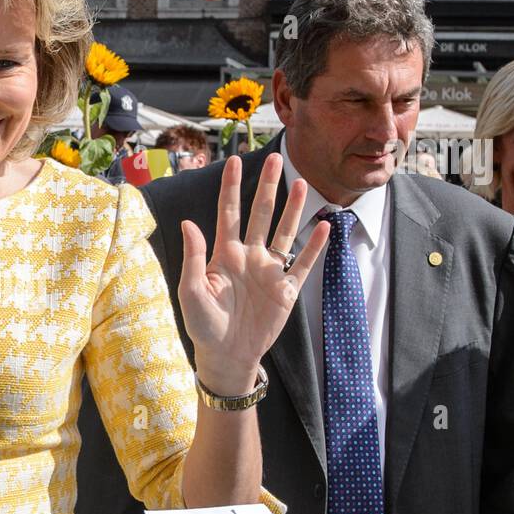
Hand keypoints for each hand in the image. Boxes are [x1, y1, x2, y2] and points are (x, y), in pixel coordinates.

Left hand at [179, 153, 327, 395]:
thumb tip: (189, 222)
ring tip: (301, 183)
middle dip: (268, 186)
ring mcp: (269, 272)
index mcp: (224, 254)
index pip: (229, 213)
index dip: (232, 187)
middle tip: (276, 157)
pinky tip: (325, 225)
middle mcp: (249, 257)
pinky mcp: (286, 290)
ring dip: (293, 208)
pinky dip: (314, 246)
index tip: (234, 160)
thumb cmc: (204, 325)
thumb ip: (193, 257)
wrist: (227, 356)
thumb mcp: (192, 291)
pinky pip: (302, 263)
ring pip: (285, 232)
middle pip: (261, 214)